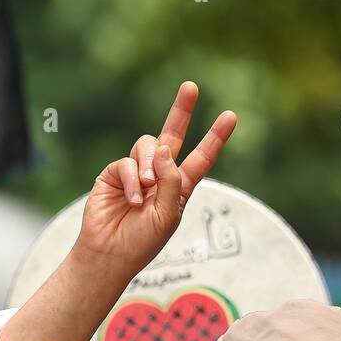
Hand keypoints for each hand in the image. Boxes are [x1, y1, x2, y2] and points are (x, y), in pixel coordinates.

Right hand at [73, 82, 236, 275]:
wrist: (109, 254)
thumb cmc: (142, 241)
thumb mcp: (168, 214)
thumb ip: (171, 180)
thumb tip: (164, 147)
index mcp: (178, 188)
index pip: (200, 158)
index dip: (214, 138)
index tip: (230, 117)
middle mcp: (158, 176)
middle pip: (171, 135)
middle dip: (181, 111)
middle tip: (191, 86)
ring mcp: (135, 173)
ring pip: (147, 145)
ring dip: (150, 163)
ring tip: (147, 187)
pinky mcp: (113, 174)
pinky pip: (126, 163)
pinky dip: (132, 180)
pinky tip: (131, 200)